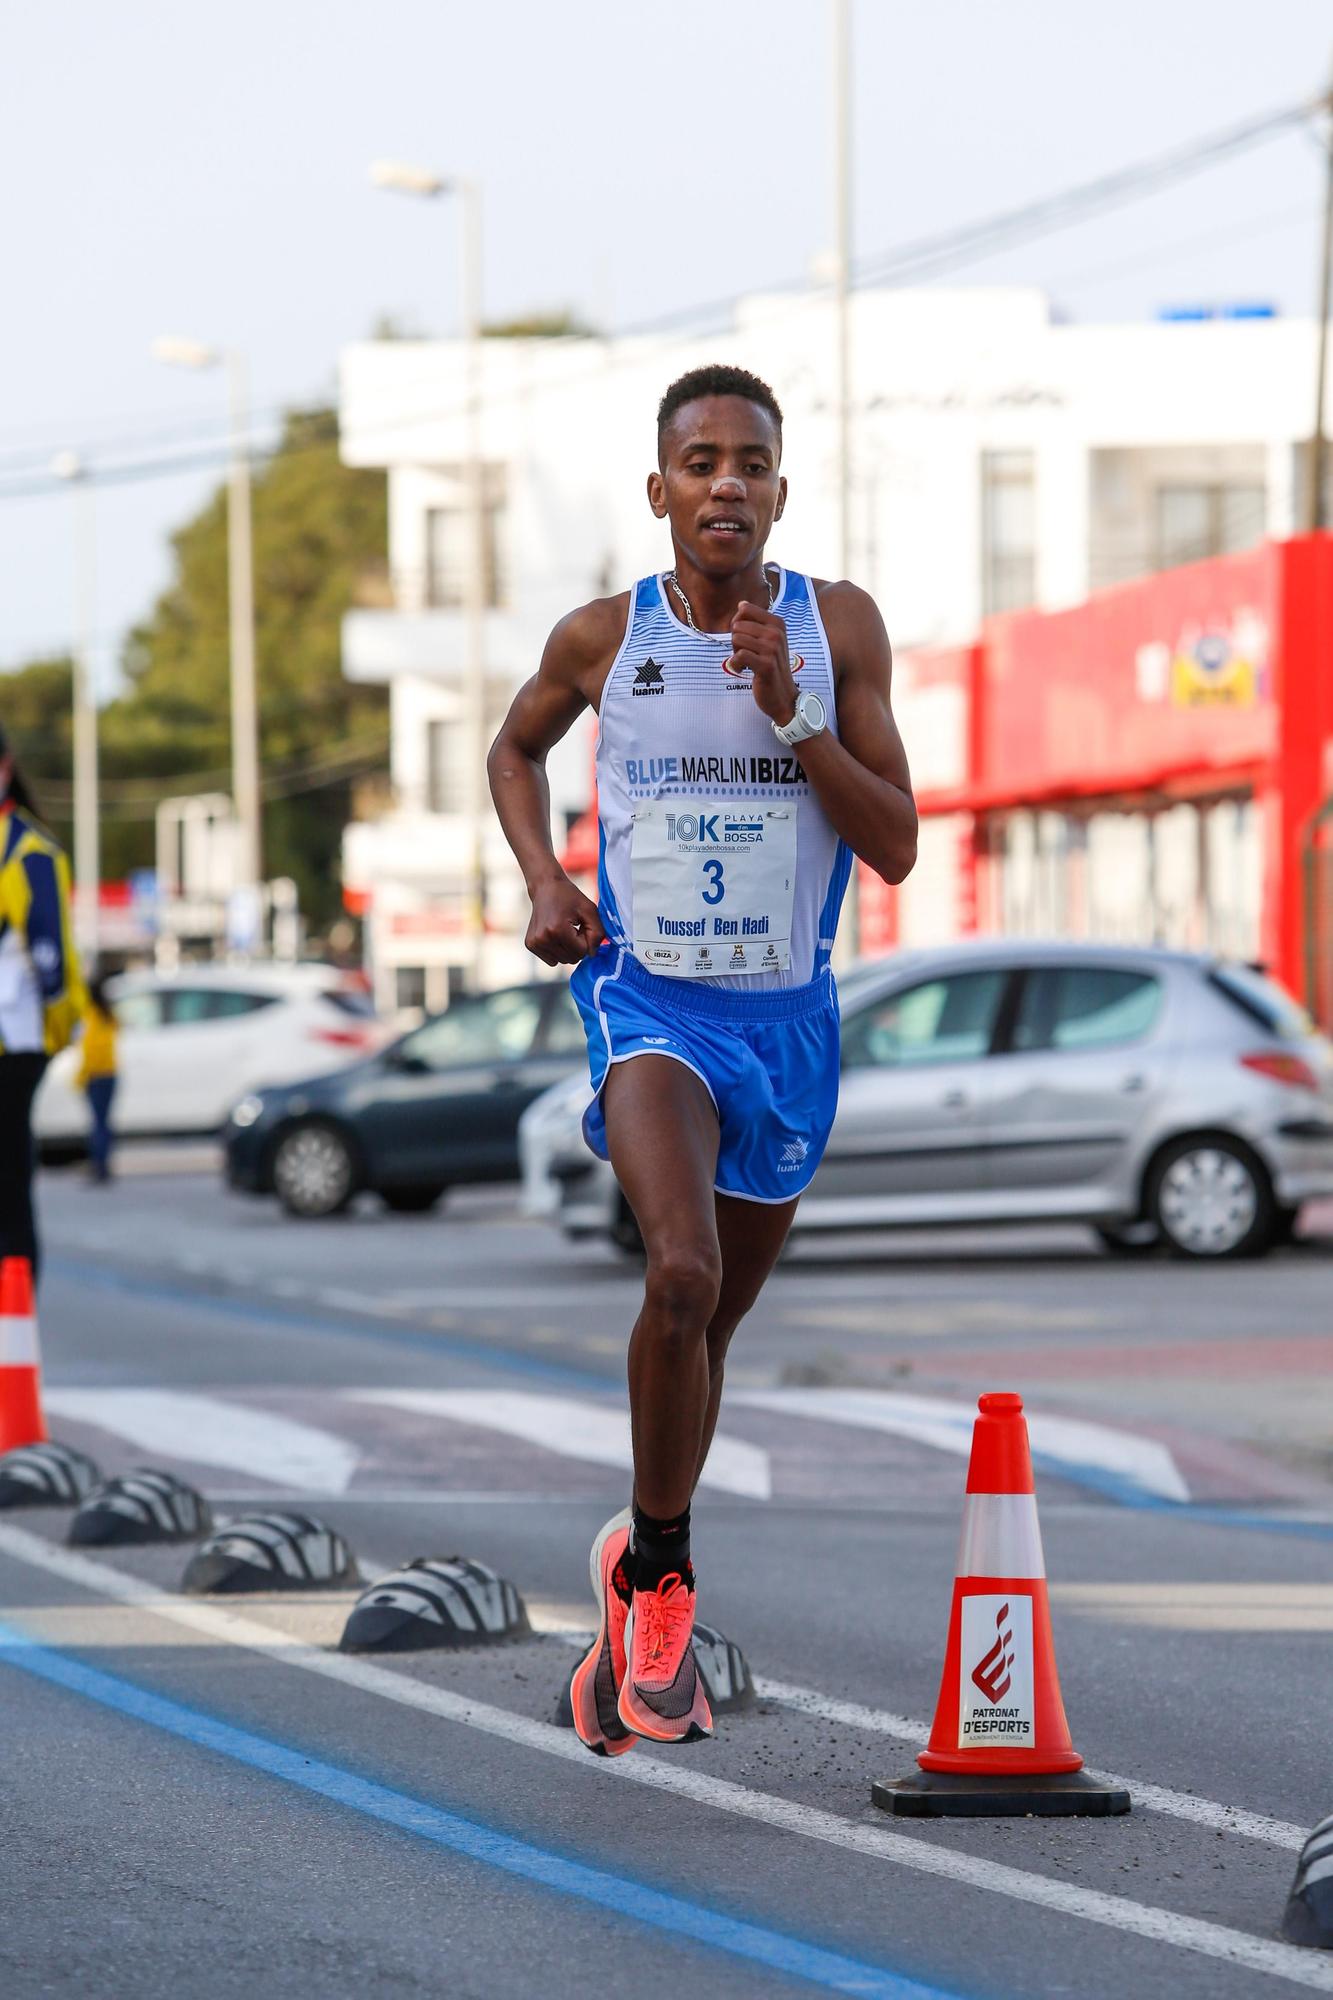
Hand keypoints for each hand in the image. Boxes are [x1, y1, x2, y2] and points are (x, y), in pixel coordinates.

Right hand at [525, 875, 607, 964]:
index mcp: (557, 929)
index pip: (581, 952)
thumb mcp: (590, 910)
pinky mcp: (530, 945)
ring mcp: (534, 943)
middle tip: (573, 928)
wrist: (546, 887)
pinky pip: (552, 960)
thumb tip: (592, 954)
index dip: (586, 940)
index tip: (580, 925)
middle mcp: (543, 938)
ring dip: (568, 949)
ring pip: (562, 961)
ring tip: (564, 931)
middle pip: (572, 959)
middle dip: (577, 946)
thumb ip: (597, 933)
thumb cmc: (570, 897)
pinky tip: (555, 935)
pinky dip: (558, 951)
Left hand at [728, 601, 797, 726]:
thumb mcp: (768, 641)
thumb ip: (755, 623)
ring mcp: (772, 648)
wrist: (783, 696)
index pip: (744, 608)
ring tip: (745, 662)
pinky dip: (735, 665)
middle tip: (745, 654)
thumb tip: (741, 604)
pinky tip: (742, 671)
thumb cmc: (772, 667)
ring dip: (735, 653)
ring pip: (736, 639)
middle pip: (737, 625)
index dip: (737, 623)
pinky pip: (739, 656)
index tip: (744, 638)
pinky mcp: (766, 664)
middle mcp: (776, 633)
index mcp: (778, 623)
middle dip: (735, 641)